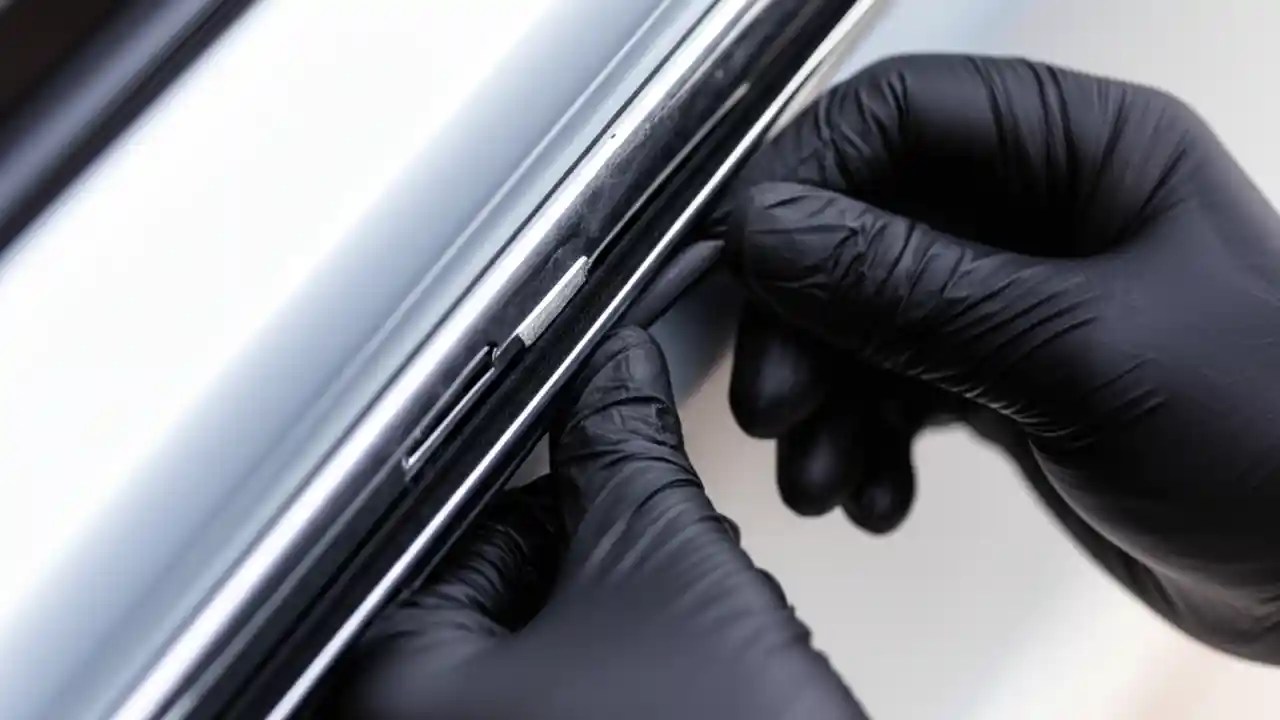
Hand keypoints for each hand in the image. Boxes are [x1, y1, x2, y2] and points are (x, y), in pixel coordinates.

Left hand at [329, 328, 867, 718]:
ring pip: (530, 655)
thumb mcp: (672, 573)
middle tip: (653, 574)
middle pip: (487, 593)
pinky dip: (603, 679)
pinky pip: (552, 707)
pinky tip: (672, 695)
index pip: (454, 527)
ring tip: (676, 657)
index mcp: (396, 689)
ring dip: (604, 623)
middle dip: (583, 561)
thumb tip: (615, 380)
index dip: (548, 477)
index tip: (594, 452)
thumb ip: (628, 455)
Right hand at [725, 54, 1279, 659]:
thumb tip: (770, 235)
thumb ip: (912, 291)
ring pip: (866, 320)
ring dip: (825, 400)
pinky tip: (877, 494)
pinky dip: (868, 443)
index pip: (896, 118)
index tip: (741, 261)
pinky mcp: (1006, 382)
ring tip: (819, 475)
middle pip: (860, 227)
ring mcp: (1017, 302)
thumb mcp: (1079, 355)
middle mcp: (1040, 216)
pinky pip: (897, 391)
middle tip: (774, 403)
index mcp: (1083, 151)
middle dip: (803, 320)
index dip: (802, 180)